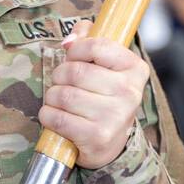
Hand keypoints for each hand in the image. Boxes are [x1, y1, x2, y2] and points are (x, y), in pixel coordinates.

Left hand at [40, 19, 146, 169]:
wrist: (109, 144)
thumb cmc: (103, 97)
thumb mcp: (105, 65)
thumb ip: (88, 39)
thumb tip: (69, 41)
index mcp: (135, 68)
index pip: (97, 46)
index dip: (76, 50)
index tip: (72, 58)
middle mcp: (129, 92)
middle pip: (75, 72)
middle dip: (59, 76)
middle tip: (63, 83)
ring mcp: (115, 116)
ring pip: (63, 94)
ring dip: (52, 97)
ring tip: (61, 102)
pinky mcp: (98, 136)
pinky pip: (57, 118)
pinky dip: (48, 116)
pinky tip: (56, 117)